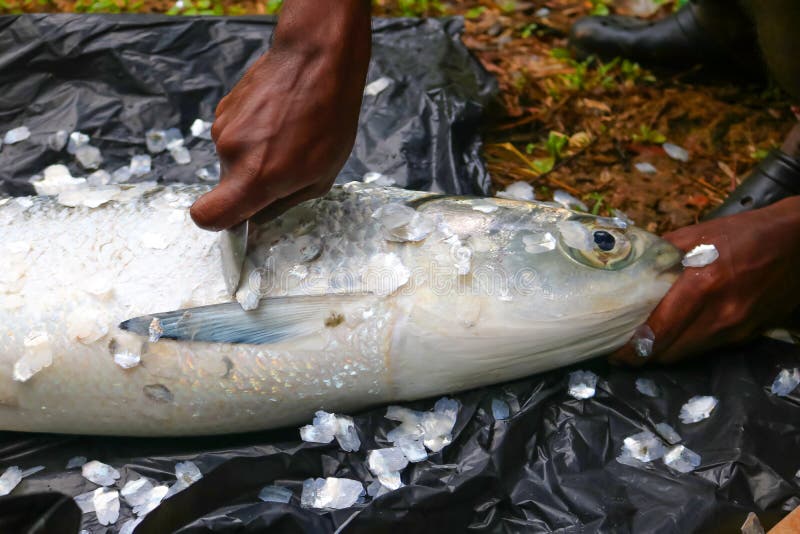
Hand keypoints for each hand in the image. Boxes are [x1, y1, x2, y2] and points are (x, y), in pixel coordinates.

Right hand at [190, 0, 371, 230]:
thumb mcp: (321, 176)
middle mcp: (231, 154)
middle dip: (251, 182)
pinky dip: (253, 133)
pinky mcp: (224, 108)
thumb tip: (258, 217)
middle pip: (227, 186)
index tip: (235, 218)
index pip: (207, 216)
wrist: (316, 59)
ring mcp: (223, 128)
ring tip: (288, 134)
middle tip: (286, 163)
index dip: (217, 224)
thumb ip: (283, 203)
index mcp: (255, 178)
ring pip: (233, 158)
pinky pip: (234, 134)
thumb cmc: (328, 118)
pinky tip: (278, 118)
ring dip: (255, 154)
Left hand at [611, 195, 799, 364]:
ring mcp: (736, 329)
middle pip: (669, 353)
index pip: (657, 333)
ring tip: (643, 344)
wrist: (797, 242)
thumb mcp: (696, 236)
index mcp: (700, 286)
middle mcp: (719, 315)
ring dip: (664, 354)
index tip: (613, 352)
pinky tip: (676, 334)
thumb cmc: (743, 234)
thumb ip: (659, 256)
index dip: (631, 350)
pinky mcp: (748, 335)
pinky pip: (708, 349)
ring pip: (688, 355)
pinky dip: (687, 346)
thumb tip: (629, 271)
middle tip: (622, 349)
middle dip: (642, 356)